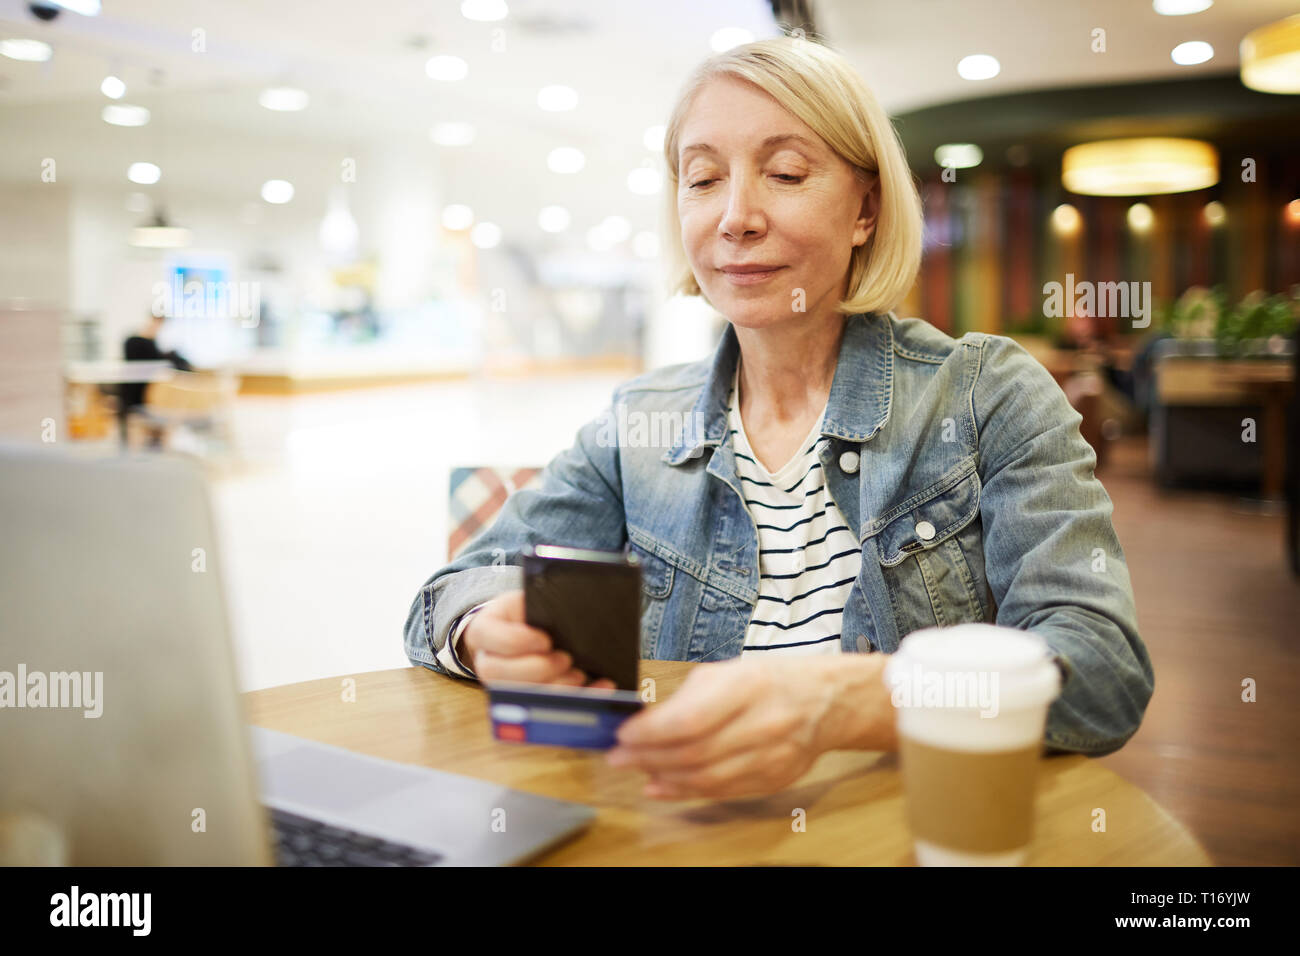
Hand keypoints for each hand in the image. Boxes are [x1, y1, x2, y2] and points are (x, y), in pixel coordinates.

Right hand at [460, 590, 615, 688]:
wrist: (523, 630)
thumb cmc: (527, 613)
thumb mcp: (527, 601)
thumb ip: (540, 607)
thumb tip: (570, 611)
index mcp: (483, 631)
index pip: (491, 637)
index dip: (520, 641)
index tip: (546, 639)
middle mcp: (485, 662)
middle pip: (498, 673)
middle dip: (538, 668)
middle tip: (566, 659)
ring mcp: (500, 685)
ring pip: (519, 694)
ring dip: (554, 688)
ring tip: (579, 676)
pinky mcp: (522, 700)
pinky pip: (545, 708)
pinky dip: (576, 699)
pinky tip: (598, 689)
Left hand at [605, 657, 839, 799]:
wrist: (826, 701)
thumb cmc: (772, 681)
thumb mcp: (728, 671)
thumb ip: (688, 697)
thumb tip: (646, 722)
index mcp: (749, 687)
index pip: (689, 719)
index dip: (650, 732)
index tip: (624, 734)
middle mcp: (763, 724)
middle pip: (693, 753)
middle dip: (648, 756)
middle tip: (619, 755)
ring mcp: (771, 757)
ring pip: (705, 778)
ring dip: (663, 777)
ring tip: (638, 769)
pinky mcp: (772, 780)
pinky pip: (721, 792)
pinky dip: (686, 792)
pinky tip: (663, 785)